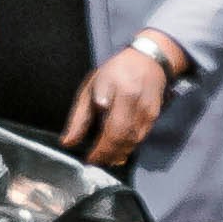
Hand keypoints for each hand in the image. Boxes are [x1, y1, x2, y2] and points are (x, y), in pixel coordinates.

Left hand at [60, 39, 182, 165]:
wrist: (148, 60)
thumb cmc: (115, 72)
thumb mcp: (91, 88)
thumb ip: (80, 117)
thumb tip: (68, 143)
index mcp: (121, 94)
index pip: (112, 131)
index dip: (100, 150)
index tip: (88, 158)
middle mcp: (138, 106)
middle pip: (123, 140)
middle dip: (108, 155)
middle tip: (95, 162)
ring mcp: (149, 113)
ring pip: (133, 143)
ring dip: (118, 155)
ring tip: (104, 159)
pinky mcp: (154, 117)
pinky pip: (140, 139)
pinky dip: (127, 148)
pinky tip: (117, 151)